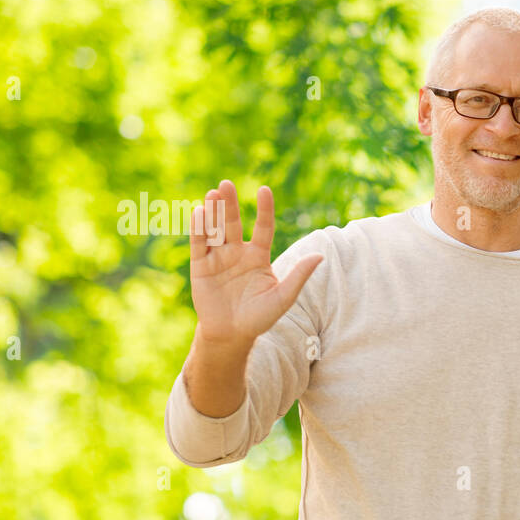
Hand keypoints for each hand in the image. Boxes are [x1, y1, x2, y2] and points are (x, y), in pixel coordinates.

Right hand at [189, 180, 322, 345]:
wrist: (233, 334)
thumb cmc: (260, 316)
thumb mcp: (283, 297)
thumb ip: (298, 276)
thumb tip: (320, 256)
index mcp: (259, 256)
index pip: (263, 228)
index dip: (264, 210)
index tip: (264, 190)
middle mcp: (238, 252)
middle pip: (234, 223)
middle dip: (230, 204)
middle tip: (226, 184)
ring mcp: (218, 258)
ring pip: (215, 230)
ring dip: (214, 212)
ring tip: (213, 194)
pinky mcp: (201, 267)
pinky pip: (200, 245)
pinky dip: (199, 230)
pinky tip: (200, 213)